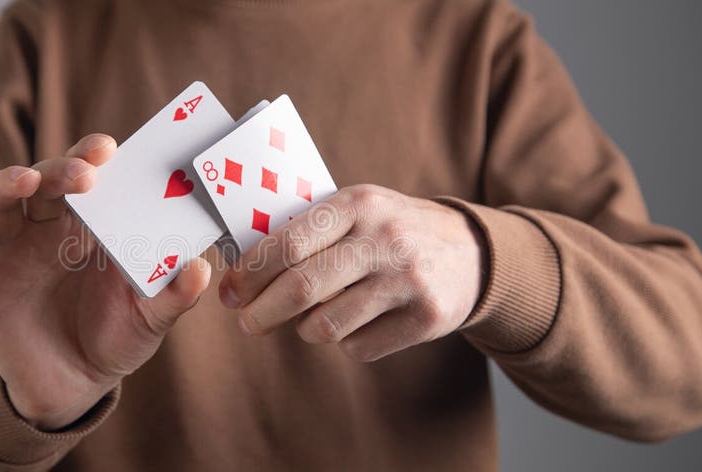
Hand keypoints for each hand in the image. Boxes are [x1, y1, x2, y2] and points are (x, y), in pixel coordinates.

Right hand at [0, 134, 210, 429]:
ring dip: (9, 183)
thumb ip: (174, 296)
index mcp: (90, 226)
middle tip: (86, 172)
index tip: (108, 147)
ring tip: (27, 180)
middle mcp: (47, 229)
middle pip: (45, 181)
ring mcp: (12, 252)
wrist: (74, 387)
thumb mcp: (151, 320)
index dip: (92, 156)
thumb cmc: (116, 340)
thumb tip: (201, 269)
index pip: (88, 177)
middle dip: (61, 168)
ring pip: (1, 201)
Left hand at [218, 184, 486, 361]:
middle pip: (302, 288)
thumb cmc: (391, 230)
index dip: (251, 272)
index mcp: (359, 204)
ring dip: (305, 329)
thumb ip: (310, 229)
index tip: (230, 292)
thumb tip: (242, 269)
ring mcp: (409, 280)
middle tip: (247, 321)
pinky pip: (359, 347)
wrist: (471, 251)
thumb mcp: (359, 209)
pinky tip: (355, 323)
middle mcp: (384, 239)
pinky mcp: (427, 318)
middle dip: (262, 312)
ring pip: (327, 325)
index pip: (289, 241)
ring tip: (309, 320)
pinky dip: (345, 342)